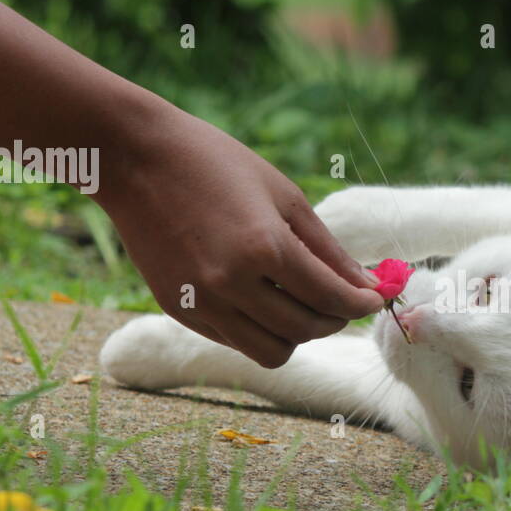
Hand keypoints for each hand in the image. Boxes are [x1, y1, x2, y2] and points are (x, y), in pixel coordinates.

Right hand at [98, 105, 383, 367]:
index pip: (331, 298)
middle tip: (342, 300)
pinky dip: (260, 328)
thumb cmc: (216, 164)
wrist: (135, 159)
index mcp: (264, 248)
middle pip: (305, 331)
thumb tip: (365, 286)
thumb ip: (328, 250)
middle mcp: (231, 284)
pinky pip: (237, 340)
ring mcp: (202, 303)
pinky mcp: (181, 311)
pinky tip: (262, 297)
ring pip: (272, 351)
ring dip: (298, 334)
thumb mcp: (284, 196)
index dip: (361, 303)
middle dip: (334, 319)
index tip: (375, 299)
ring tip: (303, 303)